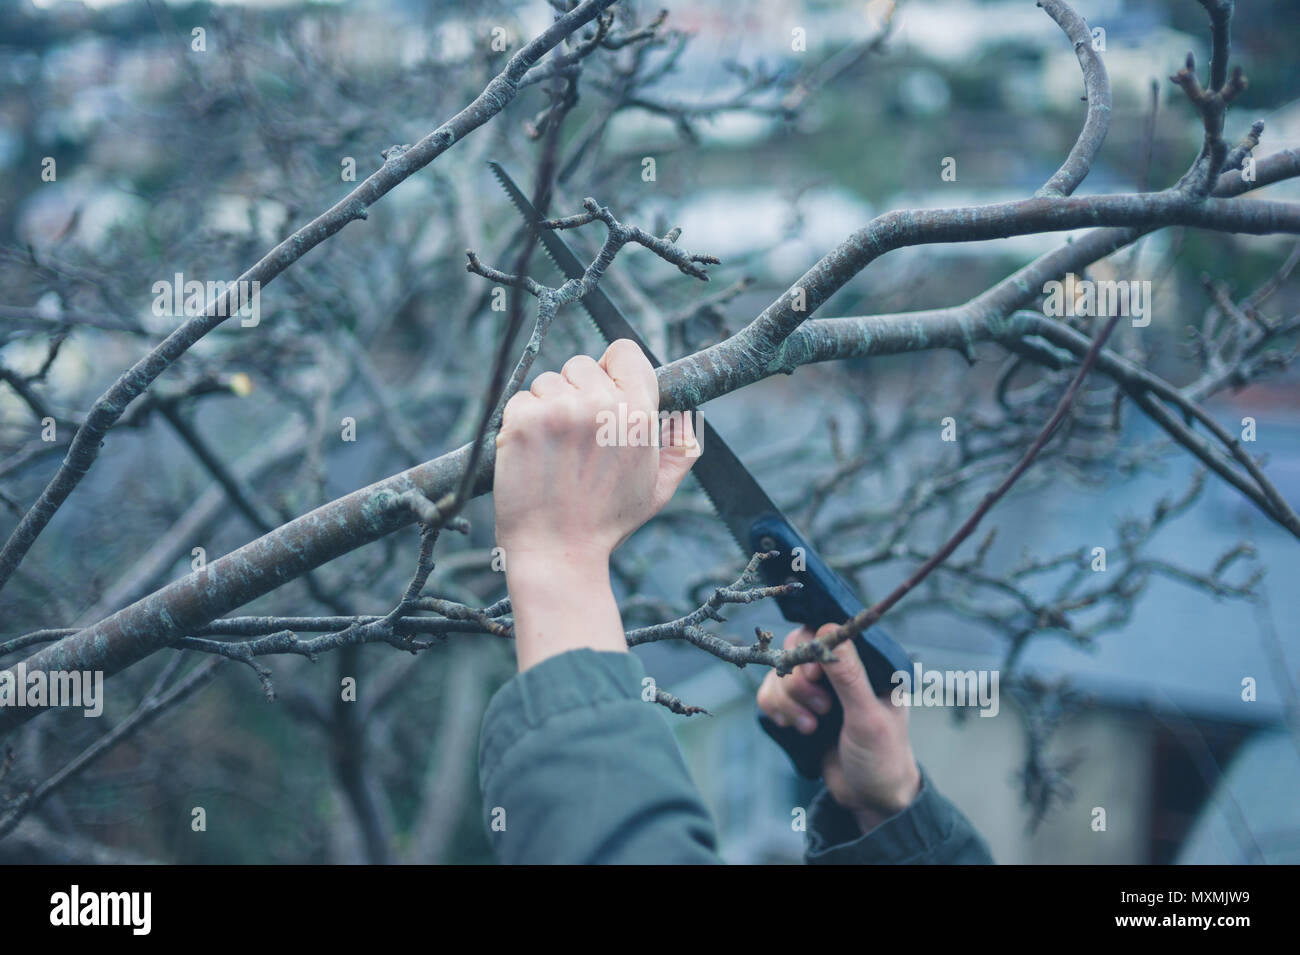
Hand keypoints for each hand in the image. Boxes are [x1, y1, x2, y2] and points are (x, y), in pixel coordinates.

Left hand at [494, 339, 697, 669]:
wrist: (558, 553)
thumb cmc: (606, 522)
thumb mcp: (659, 488)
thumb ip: (682, 448)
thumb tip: (686, 416)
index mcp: (639, 415)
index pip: (624, 352)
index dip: (611, 369)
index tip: (601, 390)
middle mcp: (601, 405)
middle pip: (581, 365)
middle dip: (575, 392)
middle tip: (574, 436)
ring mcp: (560, 411)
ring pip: (547, 381)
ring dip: (546, 408)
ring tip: (553, 451)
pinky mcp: (524, 421)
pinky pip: (519, 400)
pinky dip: (520, 423)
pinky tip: (532, 455)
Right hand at [757, 624, 921, 831]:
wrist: (869, 799)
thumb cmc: (881, 758)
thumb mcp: (868, 719)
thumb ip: (849, 677)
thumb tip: (830, 630)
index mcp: (866, 663)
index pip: (828, 631)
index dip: (811, 648)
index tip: (812, 676)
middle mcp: (840, 668)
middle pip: (796, 647)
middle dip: (799, 683)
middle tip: (821, 710)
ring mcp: (818, 686)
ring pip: (779, 672)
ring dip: (788, 701)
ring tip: (811, 727)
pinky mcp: (799, 705)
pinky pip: (769, 692)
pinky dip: (775, 709)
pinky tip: (795, 729)